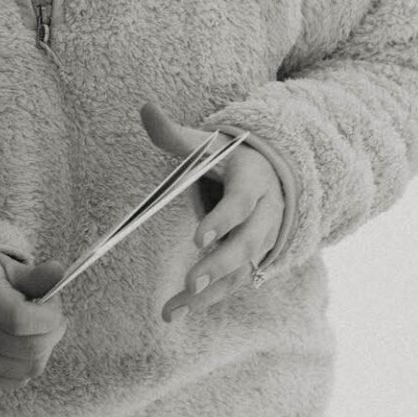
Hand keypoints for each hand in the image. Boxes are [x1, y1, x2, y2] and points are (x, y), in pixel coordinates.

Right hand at [0, 252, 65, 388]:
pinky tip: (16, 345)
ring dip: (41, 350)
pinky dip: (24, 365)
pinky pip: (14, 381)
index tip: (54, 304)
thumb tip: (60, 273)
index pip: (21, 319)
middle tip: (52, 319)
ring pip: (27, 370)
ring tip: (33, 331)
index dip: (50, 316)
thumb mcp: (5, 267)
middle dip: (52, 333)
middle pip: (30, 349)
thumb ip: (34, 276)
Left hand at [139, 101, 284, 322]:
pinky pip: (236, 282)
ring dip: (211, 292)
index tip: (198, 238)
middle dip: (220, 265)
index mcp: (252, 181)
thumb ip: (174, 133)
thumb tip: (144, 106)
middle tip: (191, 283)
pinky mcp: (256, 258)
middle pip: (247, 243)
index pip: (240, 202)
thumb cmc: (230, 158)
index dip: (222, 220)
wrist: (273, 176)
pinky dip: (212, 298)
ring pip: (242, 270)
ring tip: (174, 310)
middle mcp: (265, 214)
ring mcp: (264, 240)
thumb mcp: (207, 143)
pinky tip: (182, 310)